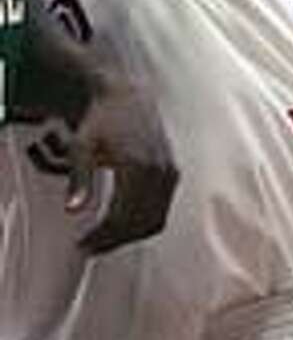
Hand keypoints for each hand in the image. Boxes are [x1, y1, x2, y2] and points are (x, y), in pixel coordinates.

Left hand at [65, 77, 178, 255]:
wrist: (128, 94)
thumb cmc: (103, 117)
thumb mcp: (83, 146)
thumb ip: (80, 180)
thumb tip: (73, 209)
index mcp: (139, 166)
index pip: (121, 218)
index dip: (101, 237)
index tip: (83, 243)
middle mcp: (159, 170)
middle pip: (139, 223)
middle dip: (114, 240)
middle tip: (92, 245)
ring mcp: (169, 171)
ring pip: (154, 219)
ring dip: (130, 235)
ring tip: (106, 238)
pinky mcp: (173, 170)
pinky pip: (162, 208)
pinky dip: (144, 222)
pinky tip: (124, 221)